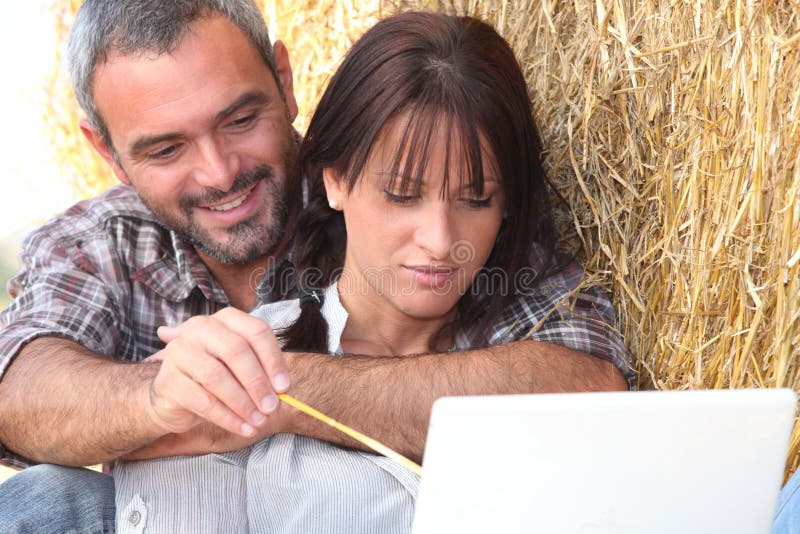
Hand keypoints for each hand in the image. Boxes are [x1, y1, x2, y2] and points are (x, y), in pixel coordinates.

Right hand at [144, 308, 289, 437]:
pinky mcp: (168, 380)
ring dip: (243, 403)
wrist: (174, 397)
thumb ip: (263, 374)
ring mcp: (179, 352)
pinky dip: (227, 417)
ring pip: (217, 376)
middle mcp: (200, 329)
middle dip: (257, 382)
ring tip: (259, 421)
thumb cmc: (215, 379)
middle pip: (235, 350)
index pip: (256, 331)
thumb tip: (284, 390)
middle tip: (272, 407)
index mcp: (225, 319)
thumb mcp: (241, 370)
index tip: (284, 386)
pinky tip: (242, 427)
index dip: (273, 359)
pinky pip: (203, 401)